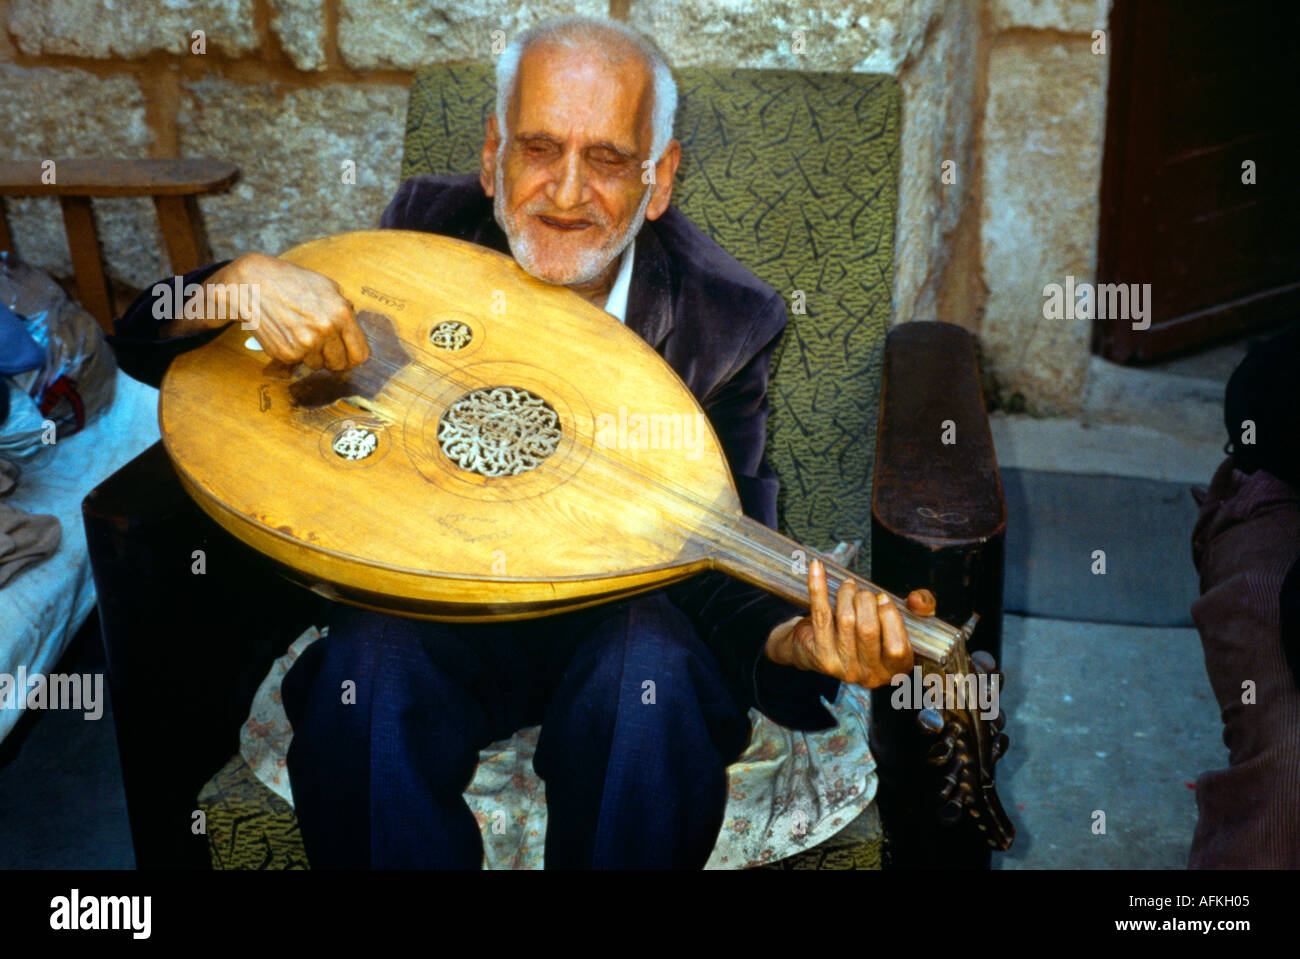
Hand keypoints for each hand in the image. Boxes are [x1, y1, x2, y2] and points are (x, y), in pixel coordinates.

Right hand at [161, 253, 368, 371]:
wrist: (252, 285)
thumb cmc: (290, 282)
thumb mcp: (326, 286)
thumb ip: (345, 307)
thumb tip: (355, 327)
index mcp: (341, 314)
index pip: (360, 354)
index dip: (354, 356)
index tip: (348, 354)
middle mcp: (325, 331)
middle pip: (340, 364)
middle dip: (334, 357)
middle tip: (324, 345)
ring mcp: (305, 345)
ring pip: (319, 365)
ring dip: (314, 356)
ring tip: (302, 334)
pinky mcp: (286, 354)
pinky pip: (299, 363)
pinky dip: (295, 353)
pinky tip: (287, 335)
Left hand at [764, 558, 935, 687]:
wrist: (820, 649)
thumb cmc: (870, 633)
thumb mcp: (901, 624)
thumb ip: (922, 609)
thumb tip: (917, 599)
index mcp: (894, 670)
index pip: (896, 648)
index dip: (890, 617)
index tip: (883, 599)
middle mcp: (869, 675)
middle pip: (868, 630)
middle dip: (866, 601)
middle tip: (863, 592)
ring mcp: (842, 668)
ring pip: (846, 620)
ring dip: (847, 594)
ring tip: (849, 586)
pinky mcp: (819, 655)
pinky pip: (820, 614)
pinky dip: (818, 587)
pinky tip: (817, 567)